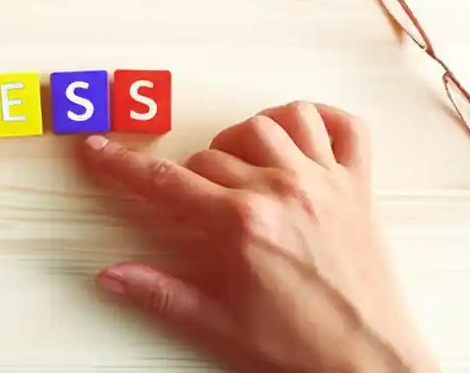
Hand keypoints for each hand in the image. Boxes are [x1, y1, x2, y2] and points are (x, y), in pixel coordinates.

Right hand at [82, 102, 436, 372]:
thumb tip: (111, 276)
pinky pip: (343, 127)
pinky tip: (298, 137)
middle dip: (190, 176)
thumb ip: (160, 293)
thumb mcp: (219, 324)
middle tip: (193, 209)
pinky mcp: (359, 188)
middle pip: (212, 154)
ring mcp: (324, 183)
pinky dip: (320, 120)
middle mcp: (282, 191)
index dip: (123, 165)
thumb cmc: (300, 349)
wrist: (370, 366)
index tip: (98, 149)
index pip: (165, 181)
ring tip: (237, 168)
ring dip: (244, 139)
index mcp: (242, 224)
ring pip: (270, 123)